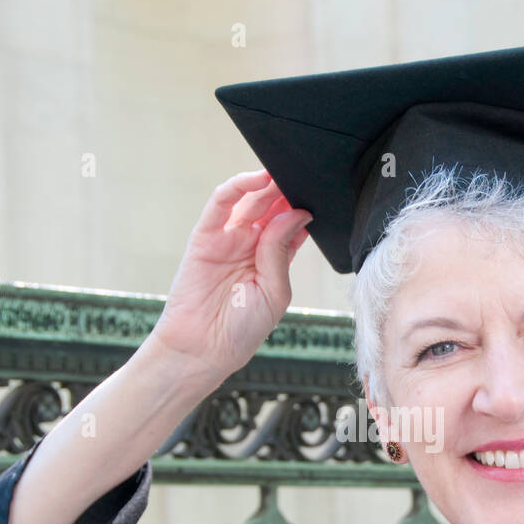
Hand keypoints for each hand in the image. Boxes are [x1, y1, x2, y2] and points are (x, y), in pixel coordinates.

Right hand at [149, 169, 312, 383]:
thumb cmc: (241, 330)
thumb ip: (281, 251)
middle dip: (287, 192)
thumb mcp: (274, 291)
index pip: (291, 225)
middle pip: (272, 207)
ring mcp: (227, 239)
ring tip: (284, 173)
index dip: (304, 210)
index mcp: (272, 260)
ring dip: (267, 184)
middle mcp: (250, 246)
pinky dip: (237, 187)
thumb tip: (294, 213)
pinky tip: (257, 180)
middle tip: (303, 177)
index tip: (320, 196)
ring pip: (250, 200)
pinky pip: (220, 204)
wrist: (203, 350)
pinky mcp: (204, 236)